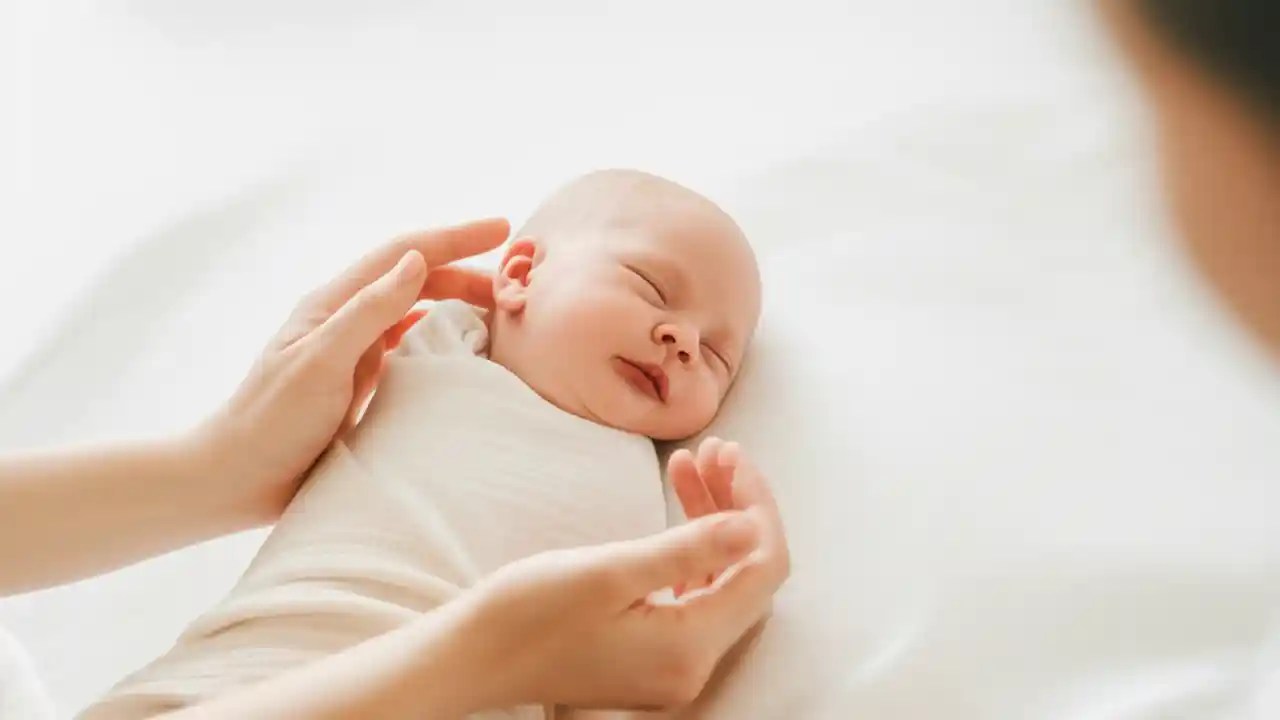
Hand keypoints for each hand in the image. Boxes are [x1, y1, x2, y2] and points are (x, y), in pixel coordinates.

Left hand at [199, 218, 506, 519]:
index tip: (504, 228)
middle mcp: (347, 319)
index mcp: (334, 303)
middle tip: (516, 284)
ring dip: (458, 302)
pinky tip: (463, 349)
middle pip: (416, 279)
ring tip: (500, 309)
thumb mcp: (320, 361)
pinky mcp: (361, 383)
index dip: (456, 238)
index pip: (405, 254)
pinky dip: (444, 339)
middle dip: (467, 271)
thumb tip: (417, 261)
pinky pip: (412, 347)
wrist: (237, 479)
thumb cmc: (272, 420)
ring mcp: (354, 351)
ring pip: (417, 311)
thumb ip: (369, 311)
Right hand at [455, 445, 788, 710]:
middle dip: (737, 505)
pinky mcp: (651, 655)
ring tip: (690, 462)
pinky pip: (691, 594)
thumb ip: (688, 548)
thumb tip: (754, 526)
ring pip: (719, 579)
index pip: (762, 568)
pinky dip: (689, 547)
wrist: (469, 658)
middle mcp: (692, 665)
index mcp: (690, 648)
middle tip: (713, 449)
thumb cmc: (526, 614)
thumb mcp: (611, 570)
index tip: (732, 454)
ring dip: (714, 520)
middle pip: (747, 574)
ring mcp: (672, 664)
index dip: (758, 505)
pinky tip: (673, 505)